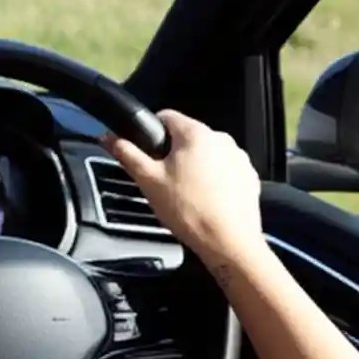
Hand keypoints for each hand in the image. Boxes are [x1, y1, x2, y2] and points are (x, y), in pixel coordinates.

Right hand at [101, 110, 262, 263]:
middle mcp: (222, 139)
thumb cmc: (189, 211)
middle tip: (164, 181)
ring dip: (195, 167)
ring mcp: (239, 158)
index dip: (150, 132)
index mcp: (195, 134)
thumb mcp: (148, 181)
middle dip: (173, 154)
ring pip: (207, 155)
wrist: (228, 242)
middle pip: (188, 137)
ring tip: (186, 194)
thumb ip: (127, 154)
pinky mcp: (249, 176)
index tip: (147, 153)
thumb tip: (110, 137)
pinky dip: (214, 181)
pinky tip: (205, 200)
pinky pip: (225, 171)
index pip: (166, 116)